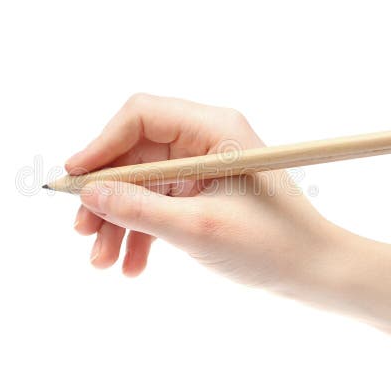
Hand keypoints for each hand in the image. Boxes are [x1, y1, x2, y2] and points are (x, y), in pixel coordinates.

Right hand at [67, 93, 340, 293]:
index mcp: (214, 129)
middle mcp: (205, 140)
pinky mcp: (201, 193)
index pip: (140, 116)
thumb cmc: (272, 246)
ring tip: (103, 262)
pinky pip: (157, 204)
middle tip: (82, 232)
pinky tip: (132, 266)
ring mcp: (202, 167)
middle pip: (133, 153)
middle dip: (106, 195)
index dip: (101, 145)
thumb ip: (140, 209)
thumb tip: (89, 194)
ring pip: (140, 184)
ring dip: (118, 221)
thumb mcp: (199, 228)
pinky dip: (141, 232)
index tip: (74, 180)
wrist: (317, 274)